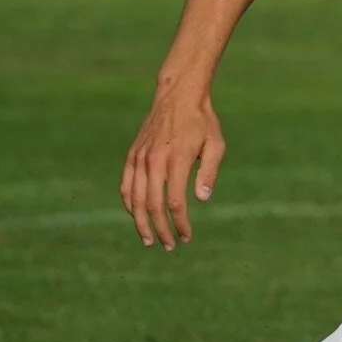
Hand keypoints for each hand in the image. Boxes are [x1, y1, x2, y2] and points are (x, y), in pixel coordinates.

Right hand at [121, 86, 224, 249]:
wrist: (178, 96)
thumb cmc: (202, 122)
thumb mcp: (215, 144)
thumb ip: (208, 172)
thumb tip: (202, 200)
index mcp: (176, 159)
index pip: (175, 202)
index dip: (180, 223)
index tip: (186, 236)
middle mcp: (154, 160)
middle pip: (152, 205)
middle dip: (160, 229)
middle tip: (169, 245)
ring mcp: (140, 158)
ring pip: (134, 199)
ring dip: (140, 223)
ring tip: (149, 240)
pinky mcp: (132, 155)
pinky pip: (125, 185)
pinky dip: (129, 204)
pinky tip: (136, 216)